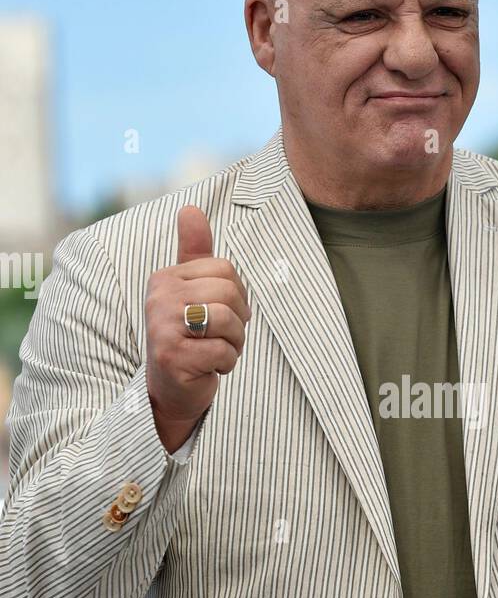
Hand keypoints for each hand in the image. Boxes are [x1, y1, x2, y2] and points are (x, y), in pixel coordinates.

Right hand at [145, 206, 250, 452]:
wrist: (170, 389)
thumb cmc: (188, 337)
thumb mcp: (191, 290)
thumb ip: (194, 252)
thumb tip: (191, 208)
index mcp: (165, 278)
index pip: (226, 271)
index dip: (237, 297)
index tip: (220, 316)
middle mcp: (159, 298)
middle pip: (229, 294)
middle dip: (238, 322)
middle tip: (221, 337)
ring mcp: (163, 327)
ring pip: (229, 322)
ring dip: (234, 343)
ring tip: (215, 351)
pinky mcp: (172, 356)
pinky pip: (224, 351)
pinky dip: (226, 363)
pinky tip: (207, 368)